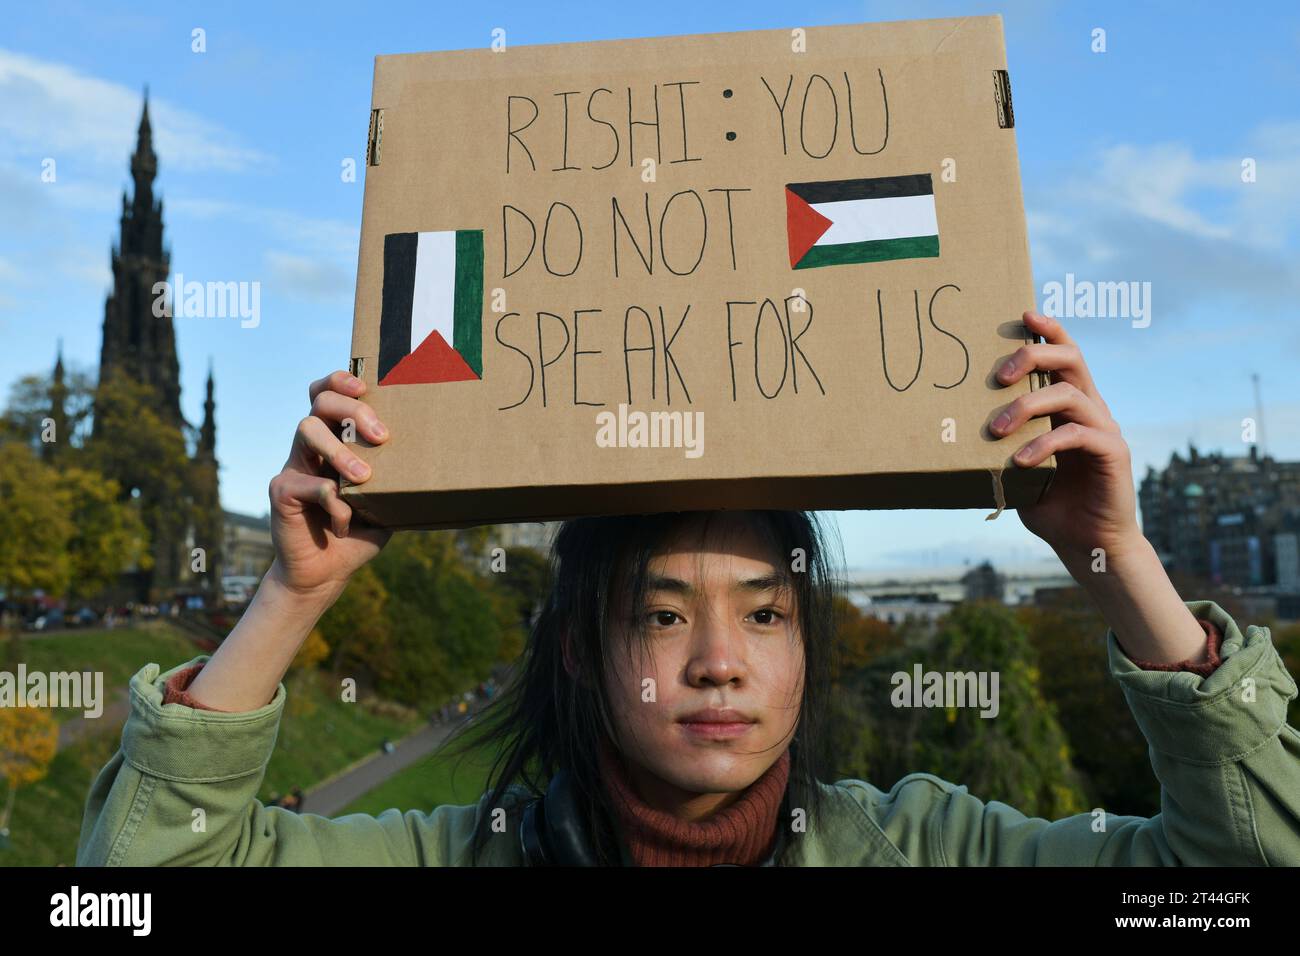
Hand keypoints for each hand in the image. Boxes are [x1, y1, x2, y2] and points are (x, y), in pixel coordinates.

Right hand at [267, 370, 392, 599]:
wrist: (325, 573)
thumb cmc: (360, 531)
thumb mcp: (389, 501)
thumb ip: (401, 479)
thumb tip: (445, 463)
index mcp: (335, 439)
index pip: (328, 393)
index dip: (341, 380)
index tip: (364, 387)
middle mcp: (311, 446)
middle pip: (321, 402)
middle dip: (352, 409)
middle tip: (380, 435)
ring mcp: (293, 465)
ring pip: (306, 429)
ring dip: (340, 450)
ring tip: (365, 477)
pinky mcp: (281, 491)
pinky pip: (307, 483)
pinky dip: (332, 503)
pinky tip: (345, 522)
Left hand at [992, 311, 1141, 565]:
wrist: (1087, 543)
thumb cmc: (1049, 503)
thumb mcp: (1016, 467)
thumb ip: (1001, 443)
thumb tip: (953, 426)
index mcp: (1071, 406)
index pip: (1066, 354)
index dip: (1049, 330)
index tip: (1023, 315)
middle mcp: (1091, 409)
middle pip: (1071, 359)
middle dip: (1033, 355)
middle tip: (997, 376)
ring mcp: (1105, 429)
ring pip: (1069, 394)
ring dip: (1027, 406)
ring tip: (996, 430)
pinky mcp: (1113, 454)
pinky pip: (1078, 435)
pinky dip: (1044, 444)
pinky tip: (1020, 462)